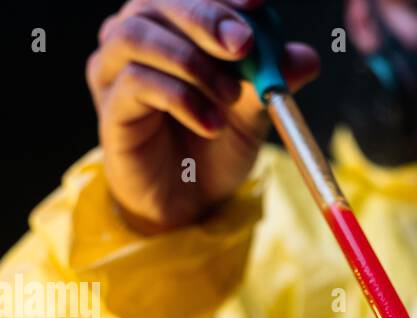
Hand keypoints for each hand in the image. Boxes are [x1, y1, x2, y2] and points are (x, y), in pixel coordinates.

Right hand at [88, 0, 319, 233]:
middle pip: (158, 1)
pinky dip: (181, 99)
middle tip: (244, 45)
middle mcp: (136, 33)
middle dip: (207, 18)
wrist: (193, 199)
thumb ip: (274, 78)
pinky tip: (210, 124)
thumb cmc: (217, 140)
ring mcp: (114, 68)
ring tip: (230, 98)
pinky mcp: (109, 106)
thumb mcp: (255, 108)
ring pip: (139, 36)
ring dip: (192, 63)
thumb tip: (307, 58)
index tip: (258, 3)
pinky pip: (135, 83)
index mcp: (172, 21)